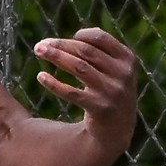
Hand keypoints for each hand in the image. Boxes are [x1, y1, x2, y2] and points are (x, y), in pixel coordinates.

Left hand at [34, 27, 138, 152]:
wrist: (116, 130)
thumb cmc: (109, 92)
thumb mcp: (114, 70)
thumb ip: (100, 53)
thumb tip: (73, 36)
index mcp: (127, 59)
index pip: (100, 38)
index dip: (81, 35)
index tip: (63, 39)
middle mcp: (123, 74)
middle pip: (86, 52)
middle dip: (61, 45)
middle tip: (40, 45)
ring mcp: (112, 91)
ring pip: (79, 68)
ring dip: (56, 57)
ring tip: (38, 51)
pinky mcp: (100, 108)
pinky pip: (72, 93)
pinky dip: (54, 83)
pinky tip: (40, 76)